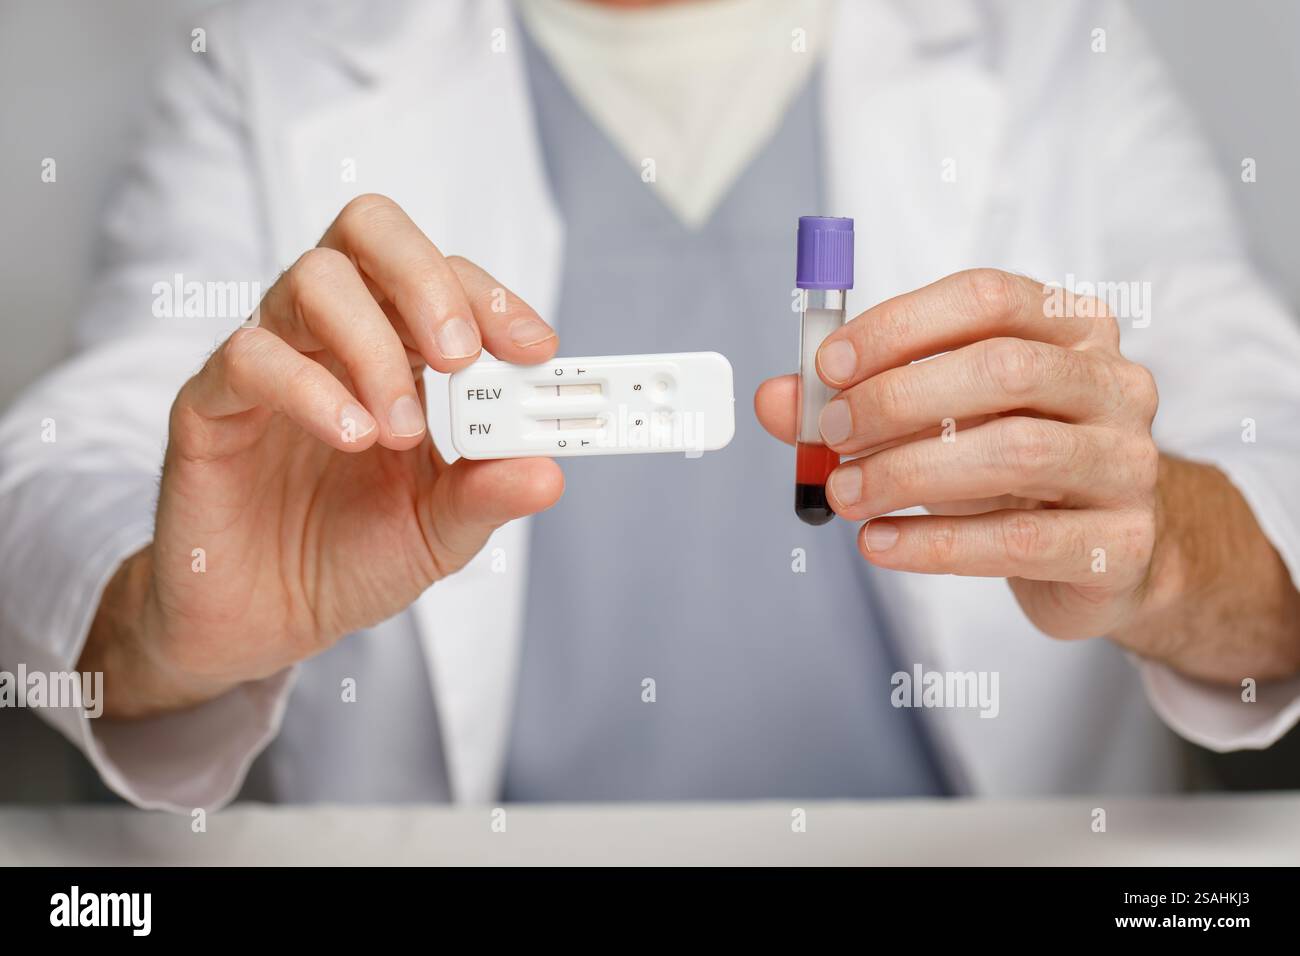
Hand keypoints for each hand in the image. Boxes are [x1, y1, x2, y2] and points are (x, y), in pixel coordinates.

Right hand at [82, 194, 563, 716]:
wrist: (266, 622)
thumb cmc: (351, 557)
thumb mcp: (440, 532)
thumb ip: (488, 495)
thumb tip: (551, 471)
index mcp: (397, 350)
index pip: (444, 276)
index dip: (493, 299)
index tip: (535, 351)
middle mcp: (333, 337)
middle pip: (370, 231)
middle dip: (428, 281)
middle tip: (460, 357)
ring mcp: (272, 362)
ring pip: (313, 278)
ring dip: (374, 346)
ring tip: (402, 430)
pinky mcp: (212, 404)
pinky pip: (252, 356)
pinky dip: (310, 389)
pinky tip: (351, 438)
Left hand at [756, 269, 1161, 641]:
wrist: (1107, 556)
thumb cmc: (1015, 469)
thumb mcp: (941, 420)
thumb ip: (858, 401)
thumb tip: (775, 400)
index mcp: (1071, 329)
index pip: (986, 299)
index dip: (900, 327)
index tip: (829, 366)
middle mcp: (1114, 385)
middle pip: (1003, 370)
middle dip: (899, 400)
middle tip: (831, 434)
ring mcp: (1126, 464)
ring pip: (1015, 453)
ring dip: (909, 472)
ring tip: (845, 494)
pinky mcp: (1119, 546)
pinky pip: (1019, 541)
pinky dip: (934, 543)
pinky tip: (879, 542)